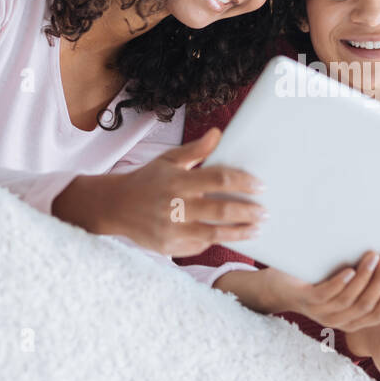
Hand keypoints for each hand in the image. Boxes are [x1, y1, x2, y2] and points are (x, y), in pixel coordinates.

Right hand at [51, 127, 265, 254]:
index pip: (219, 179)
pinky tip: (232, 237)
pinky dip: (216, 241)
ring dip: (240, 232)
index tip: (261, 186)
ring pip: (214, 234)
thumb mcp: (168, 161)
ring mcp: (172, 229)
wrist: (114, 207)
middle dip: (247, 212)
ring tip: (257, 229)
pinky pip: (200, 246)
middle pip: (221, 210)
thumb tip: (218, 133)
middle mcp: (175, 206)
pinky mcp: (169, 247)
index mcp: (178, 181)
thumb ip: (195, 150)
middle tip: (265, 212)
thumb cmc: (147, 181)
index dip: (243, 182)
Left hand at [259, 251, 379, 330]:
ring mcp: (321, 312)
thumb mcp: (350, 292)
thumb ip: (373, 300)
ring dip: (363, 278)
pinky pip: (325, 296)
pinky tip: (348, 270)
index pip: (378, 315)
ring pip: (348, 300)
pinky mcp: (306, 301)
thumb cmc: (320, 285)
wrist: (281, 286)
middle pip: (366, 306)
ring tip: (371, 257)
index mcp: (352, 322)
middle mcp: (338, 321)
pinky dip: (339, 283)